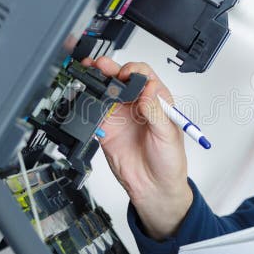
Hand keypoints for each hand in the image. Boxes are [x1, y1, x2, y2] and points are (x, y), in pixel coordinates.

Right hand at [82, 56, 191, 239]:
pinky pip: (94, 112)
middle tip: (101, 65)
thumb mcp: (168, 136)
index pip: (145, 75)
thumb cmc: (170, 161)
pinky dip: (87, 103)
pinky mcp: (107, 129)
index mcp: (157, 100)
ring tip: (89, 73)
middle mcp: (138, 104)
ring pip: (106, 91)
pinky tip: (84, 97)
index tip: (128, 76)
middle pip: (122, 78)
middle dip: (110, 68)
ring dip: (97, 80)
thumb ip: (157, 112)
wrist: (154, 188)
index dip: (135, 71)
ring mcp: (121, 115)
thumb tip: (149, 90)